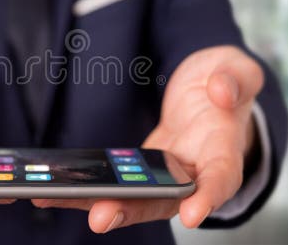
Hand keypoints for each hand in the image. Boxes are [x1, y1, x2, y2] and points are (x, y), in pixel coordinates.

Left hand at [32, 46, 262, 231]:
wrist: (212, 92)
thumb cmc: (227, 83)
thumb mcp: (238, 70)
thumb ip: (235, 79)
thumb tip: (221, 90)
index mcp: (225, 149)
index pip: (221, 178)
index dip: (208, 197)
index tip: (191, 214)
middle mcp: (194, 172)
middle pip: (165, 200)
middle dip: (132, 210)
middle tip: (100, 218)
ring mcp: (166, 175)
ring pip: (134, 198)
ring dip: (96, 203)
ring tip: (53, 199)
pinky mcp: (143, 170)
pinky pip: (116, 185)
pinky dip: (85, 190)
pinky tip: (49, 190)